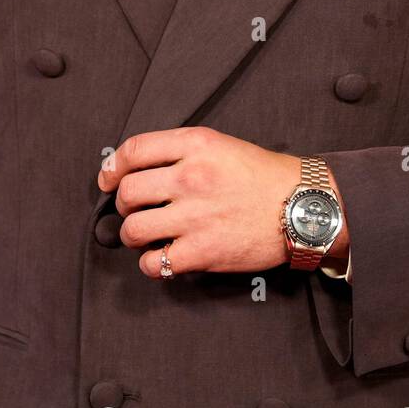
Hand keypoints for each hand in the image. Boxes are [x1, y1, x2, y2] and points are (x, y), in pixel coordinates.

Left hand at [97, 126, 348, 278]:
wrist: (301, 206)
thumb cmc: (262, 175)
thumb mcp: (220, 144)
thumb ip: (180, 150)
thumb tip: (135, 167)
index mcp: (195, 145)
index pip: (133, 150)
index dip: (112, 166)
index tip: (108, 178)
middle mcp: (190, 177)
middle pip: (127, 192)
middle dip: (123, 204)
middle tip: (134, 209)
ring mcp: (195, 215)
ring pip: (133, 229)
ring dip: (133, 234)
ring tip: (146, 234)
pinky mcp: (202, 251)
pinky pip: (154, 262)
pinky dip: (152, 262)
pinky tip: (164, 255)